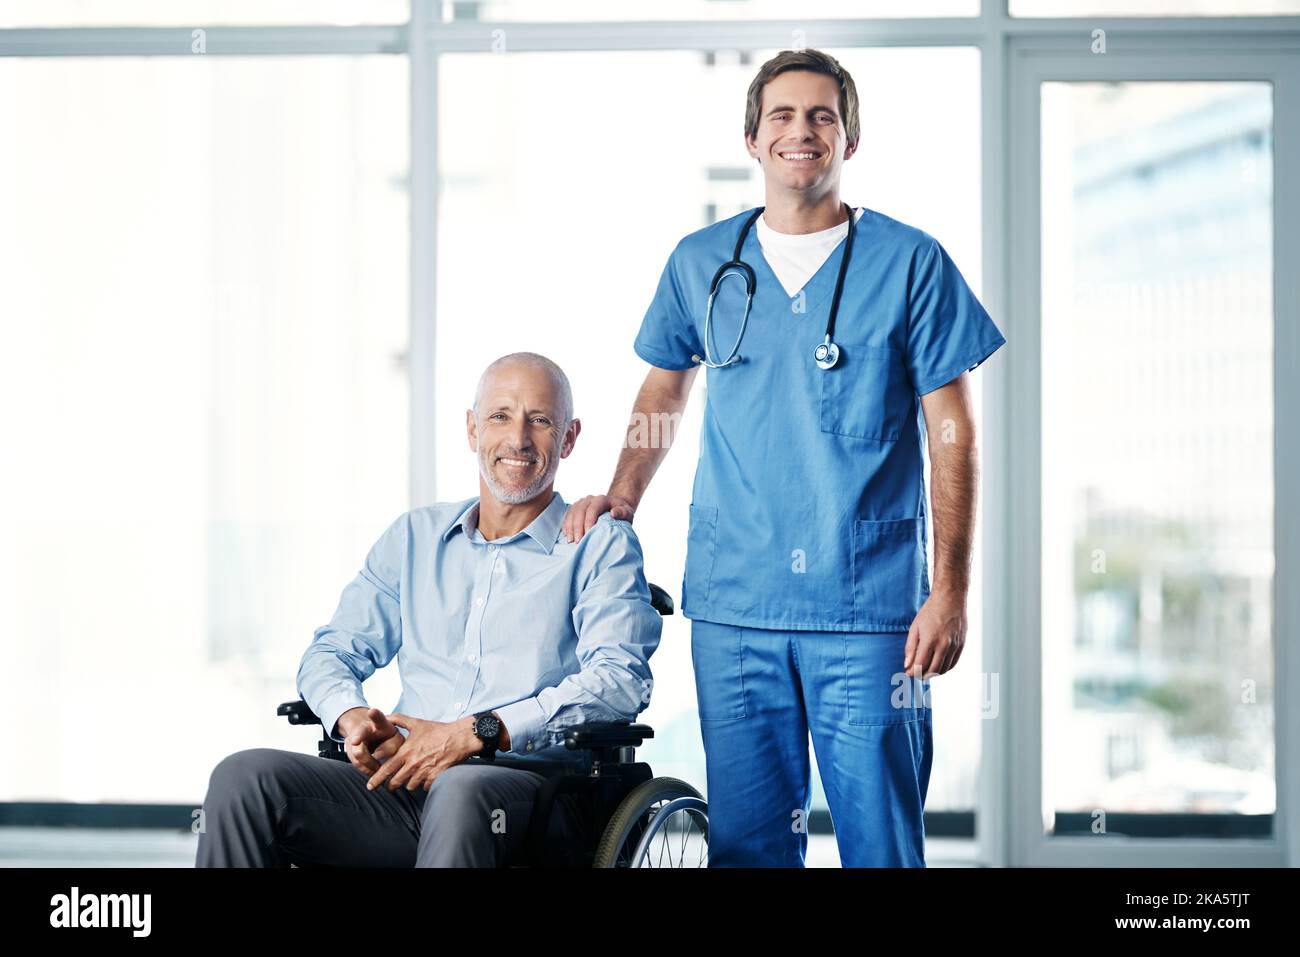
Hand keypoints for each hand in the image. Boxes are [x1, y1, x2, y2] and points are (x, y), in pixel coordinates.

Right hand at [339, 707, 402, 775]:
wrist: (371, 734)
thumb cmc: (388, 736)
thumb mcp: (396, 738)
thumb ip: (393, 745)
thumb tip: (377, 755)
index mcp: (380, 723)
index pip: (378, 717)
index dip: (375, 714)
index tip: (372, 711)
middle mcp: (365, 727)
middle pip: (360, 732)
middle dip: (357, 737)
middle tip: (355, 741)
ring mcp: (355, 737)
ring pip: (357, 753)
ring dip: (368, 764)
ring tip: (378, 769)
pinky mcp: (350, 749)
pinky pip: (355, 762)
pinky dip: (365, 769)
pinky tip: (373, 771)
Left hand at [365, 714, 479, 793]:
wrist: (459, 737)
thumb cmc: (438, 730)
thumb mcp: (417, 723)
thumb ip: (399, 719)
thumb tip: (386, 716)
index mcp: (406, 752)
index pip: (386, 769)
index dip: (376, 780)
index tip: (370, 786)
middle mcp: (414, 764)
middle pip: (396, 782)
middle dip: (391, 785)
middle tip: (390, 785)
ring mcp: (425, 772)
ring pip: (410, 786)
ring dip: (408, 784)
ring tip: (410, 778)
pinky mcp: (435, 777)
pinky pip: (425, 787)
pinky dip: (423, 785)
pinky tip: (425, 778)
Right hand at [562, 494, 635, 543]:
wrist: (615, 508)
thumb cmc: (622, 513)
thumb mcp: (627, 512)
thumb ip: (623, 512)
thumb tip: (613, 513)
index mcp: (602, 499)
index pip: (593, 508)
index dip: (589, 520)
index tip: (588, 533)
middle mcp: (590, 499)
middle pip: (580, 511)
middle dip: (577, 526)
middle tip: (578, 541)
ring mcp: (582, 503)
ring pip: (572, 513)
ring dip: (570, 527)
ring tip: (570, 540)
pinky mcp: (576, 508)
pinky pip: (568, 515)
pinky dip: (567, 525)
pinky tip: (567, 535)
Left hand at [903, 587, 966, 679]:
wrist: (950, 598)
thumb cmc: (930, 611)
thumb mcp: (915, 627)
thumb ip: (910, 648)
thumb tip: (907, 665)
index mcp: (930, 640)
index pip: (921, 665)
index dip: (913, 672)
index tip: (908, 673)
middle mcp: (944, 645)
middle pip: (932, 670)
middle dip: (922, 676)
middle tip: (915, 675)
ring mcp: (955, 645)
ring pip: (944, 669)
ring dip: (933, 674)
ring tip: (925, 672)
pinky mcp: (961, 644)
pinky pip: (953, 663)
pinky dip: (944, 668)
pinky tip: (937, 667)